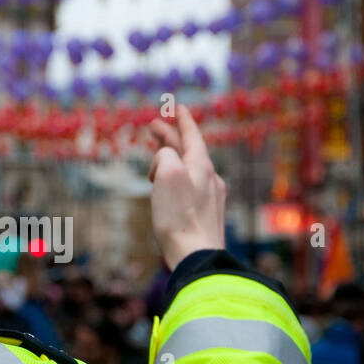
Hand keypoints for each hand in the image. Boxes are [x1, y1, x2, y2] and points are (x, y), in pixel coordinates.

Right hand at [148, 104, 226, 270]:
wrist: (196, 256)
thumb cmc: (179, 216)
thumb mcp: (167, 173)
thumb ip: (166, 156)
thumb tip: (166, 162)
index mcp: (201, 165)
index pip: (192, 135)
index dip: (182, 120)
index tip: (178, 106)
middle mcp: (210, 178)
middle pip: (189, 150)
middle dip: (170, 137)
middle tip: (153, 128)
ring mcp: (211, 198)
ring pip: (189, 169)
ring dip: (172, 159)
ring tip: (157, 159)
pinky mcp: (206, 216)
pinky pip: (191, 188)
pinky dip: (178, 180)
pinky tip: (169, 190)